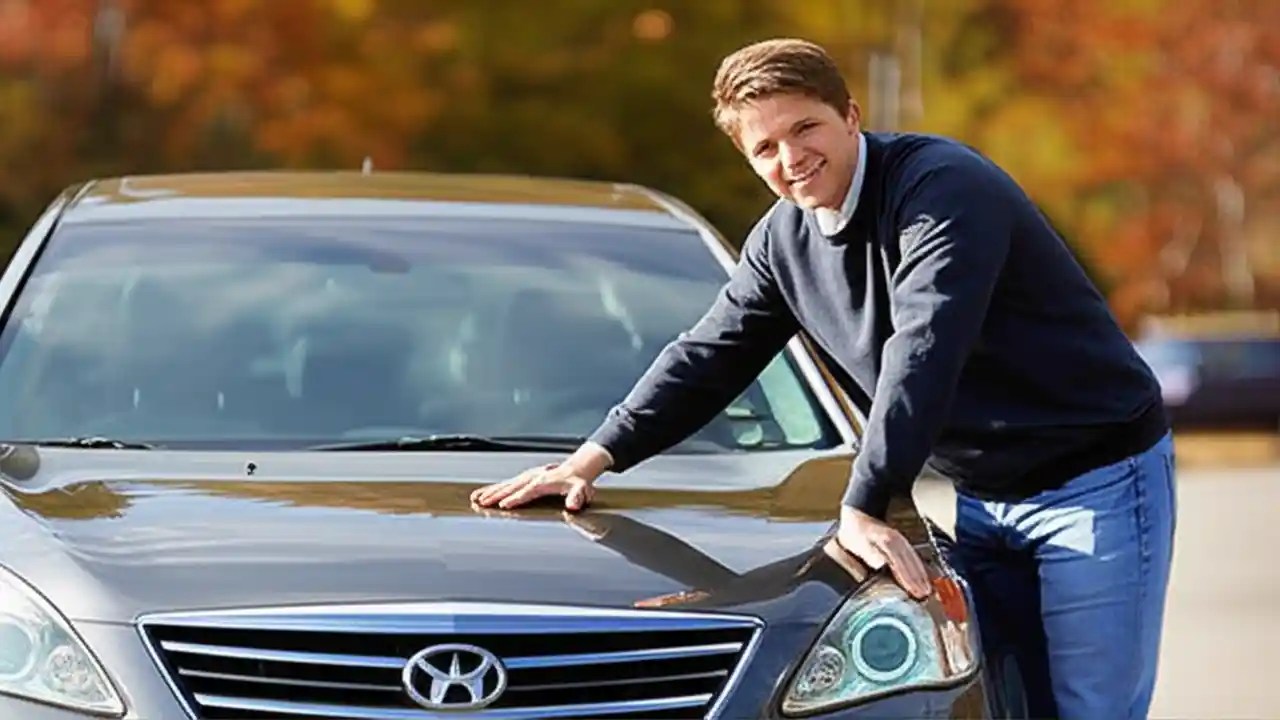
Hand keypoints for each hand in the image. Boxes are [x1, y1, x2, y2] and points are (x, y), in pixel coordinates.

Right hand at [470, 443, 611, 511]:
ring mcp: (526, 477)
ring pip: (505, 484)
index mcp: (544, 482)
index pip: (527, 492)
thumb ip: (577, 497)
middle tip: (481, 503)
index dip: (516, 498)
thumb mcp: (581, 489)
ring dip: (490, 491)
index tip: (504, 505)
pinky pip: (506, 484)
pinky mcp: (523, 479)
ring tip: (475, 498)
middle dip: (496, 495)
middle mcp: (532, 478)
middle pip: (511, 487)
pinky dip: (492, 488)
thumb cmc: (577, 482)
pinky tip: (482, 494)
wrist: (576, 469)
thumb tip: (572, 505)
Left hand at [836, 505, 930, 598]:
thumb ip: (869, 553)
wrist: (857, 516)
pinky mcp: (902, 541)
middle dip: (919, 580)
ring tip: (928, 590)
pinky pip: (914, 555)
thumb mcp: (857, 542)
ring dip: (922, 575)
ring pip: (914, 560)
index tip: (916, 593)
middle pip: (911, 564)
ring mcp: (901, 540)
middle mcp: (897, 542)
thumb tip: (881, 564)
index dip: (908, 580)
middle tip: (926, 597)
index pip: (900, 566)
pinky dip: (920, 566)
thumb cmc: (855, 534)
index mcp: (886, 543)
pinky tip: (925, 575)